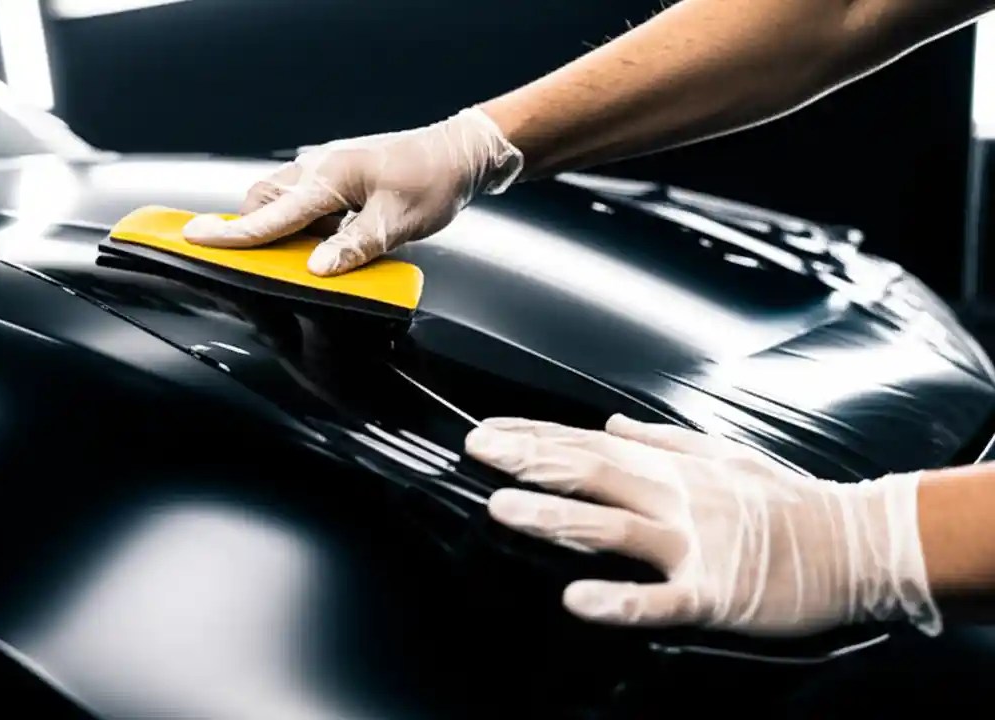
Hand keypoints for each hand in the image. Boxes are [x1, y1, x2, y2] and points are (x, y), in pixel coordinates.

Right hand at [181, 108, 523, 275]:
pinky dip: (309, 220)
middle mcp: (319, 167)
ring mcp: (326, 167)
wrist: (460, 153)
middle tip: (288, 258)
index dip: (233, 234)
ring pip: (281, 198)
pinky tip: (341, 231)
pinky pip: (304, 198)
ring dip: (289, 227)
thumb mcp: (398, 222)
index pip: (272, 215)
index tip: (195, 238)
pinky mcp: (337, 174)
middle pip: (263, 201)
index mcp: (329, 177)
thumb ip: (354, 246)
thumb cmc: (434, 181)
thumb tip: (316, 268)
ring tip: (331, 242)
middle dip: (259, 230)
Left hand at [464, 415, 941, 637]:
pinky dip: (621, 599)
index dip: (536, 437)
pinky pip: (661, 599)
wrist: (859, 544)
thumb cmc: (789, 502)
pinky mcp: (715, 593)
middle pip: (592, 475)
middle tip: (477, 452)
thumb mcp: (723, 455)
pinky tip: (579, 599)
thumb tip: (612, 424)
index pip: (589, 445)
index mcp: (674, 467)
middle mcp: (677, 497)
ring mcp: (694, 544)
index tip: (488, 431)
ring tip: (504, 508)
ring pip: (614, 528)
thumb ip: (662, 440)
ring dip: (556, 518)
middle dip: (531, 462)